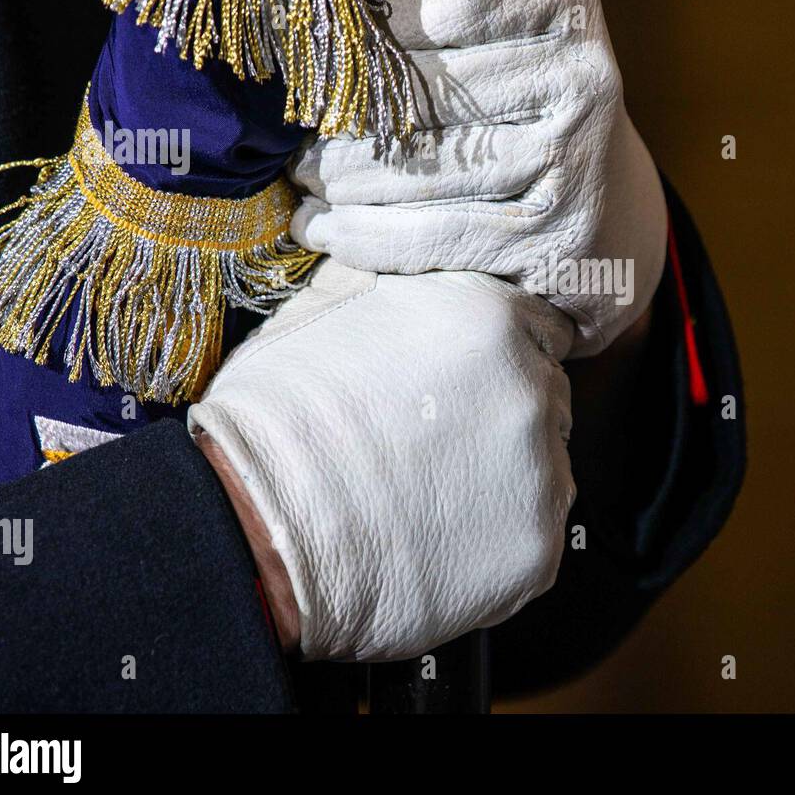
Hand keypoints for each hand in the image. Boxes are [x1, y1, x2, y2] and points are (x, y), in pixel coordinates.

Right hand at [187, 259, 574, 661]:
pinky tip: (437, 533)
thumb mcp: (336, 303)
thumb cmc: (278, 416)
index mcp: (491, 316)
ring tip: (427, 491)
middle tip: (433, 442)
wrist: (250, 527)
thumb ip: (407, 279)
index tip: (461, 384)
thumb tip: (416, 248)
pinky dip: (498, 537)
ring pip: (544, 467)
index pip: (535, 331)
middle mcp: (531, 388)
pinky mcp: (537, 546)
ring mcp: (541, 472)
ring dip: (503, 476)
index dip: (494, 358)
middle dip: (501, 415)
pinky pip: (536, 533)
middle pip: (543, 398)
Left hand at [288, 0, 666, 358]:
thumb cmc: (528, 111)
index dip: (372, 27)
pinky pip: (429, 236)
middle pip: (420, 91)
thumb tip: (327, 18)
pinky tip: (321, 229)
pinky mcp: (550, 241)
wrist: (609, 218)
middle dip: (338, 118)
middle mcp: (583, 79)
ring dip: (338, 181)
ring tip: (304, 181)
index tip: (324, 54)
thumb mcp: (509, 34)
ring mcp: (572, 165)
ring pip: (416, 168)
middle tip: (295, 137)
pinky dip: (361, 235)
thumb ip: (439, 8)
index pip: (445, 0)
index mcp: (567, 9)